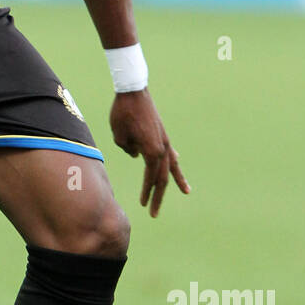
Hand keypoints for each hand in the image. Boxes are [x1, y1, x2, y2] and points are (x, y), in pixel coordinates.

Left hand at [109, 90, 189, 217]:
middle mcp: (162, 147)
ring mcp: (164, 140)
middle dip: (158, 196)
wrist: (133, 91)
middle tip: (154, 214)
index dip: (147, 192)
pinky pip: (170, 152)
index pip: (151, 177)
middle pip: (163, 177)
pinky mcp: (162, 134)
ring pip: (172, 166)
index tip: (143, 205)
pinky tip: (178, 164)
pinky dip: (174, 161)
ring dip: (176, 180)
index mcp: (151, 150)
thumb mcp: (119, 136)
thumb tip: (137, 154)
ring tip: (186, 192)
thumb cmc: (122, 113)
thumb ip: (128, 149)